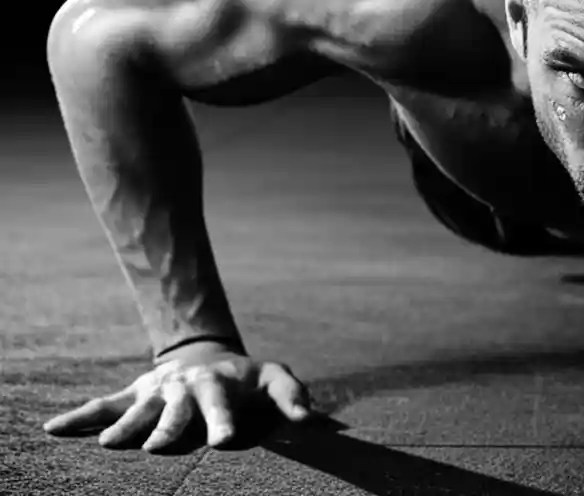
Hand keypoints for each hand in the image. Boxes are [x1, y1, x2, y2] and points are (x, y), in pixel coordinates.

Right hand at [42, 341, 311, 451]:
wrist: (208, 353)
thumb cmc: (247, 377)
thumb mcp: (274, 378)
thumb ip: (292, 395)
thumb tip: (310, 419)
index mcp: (219, 383)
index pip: (221, 402)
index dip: (222, 420)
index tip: (222, 441)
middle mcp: (184, 386)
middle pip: (176, 408)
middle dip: (168, 427)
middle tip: (156, 448)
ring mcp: (156, 391)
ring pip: (137, 409)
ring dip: (124, 426)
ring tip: (109, 445)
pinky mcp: (135, 394)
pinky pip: (105, 405)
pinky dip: (80, 416)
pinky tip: (54, 428)